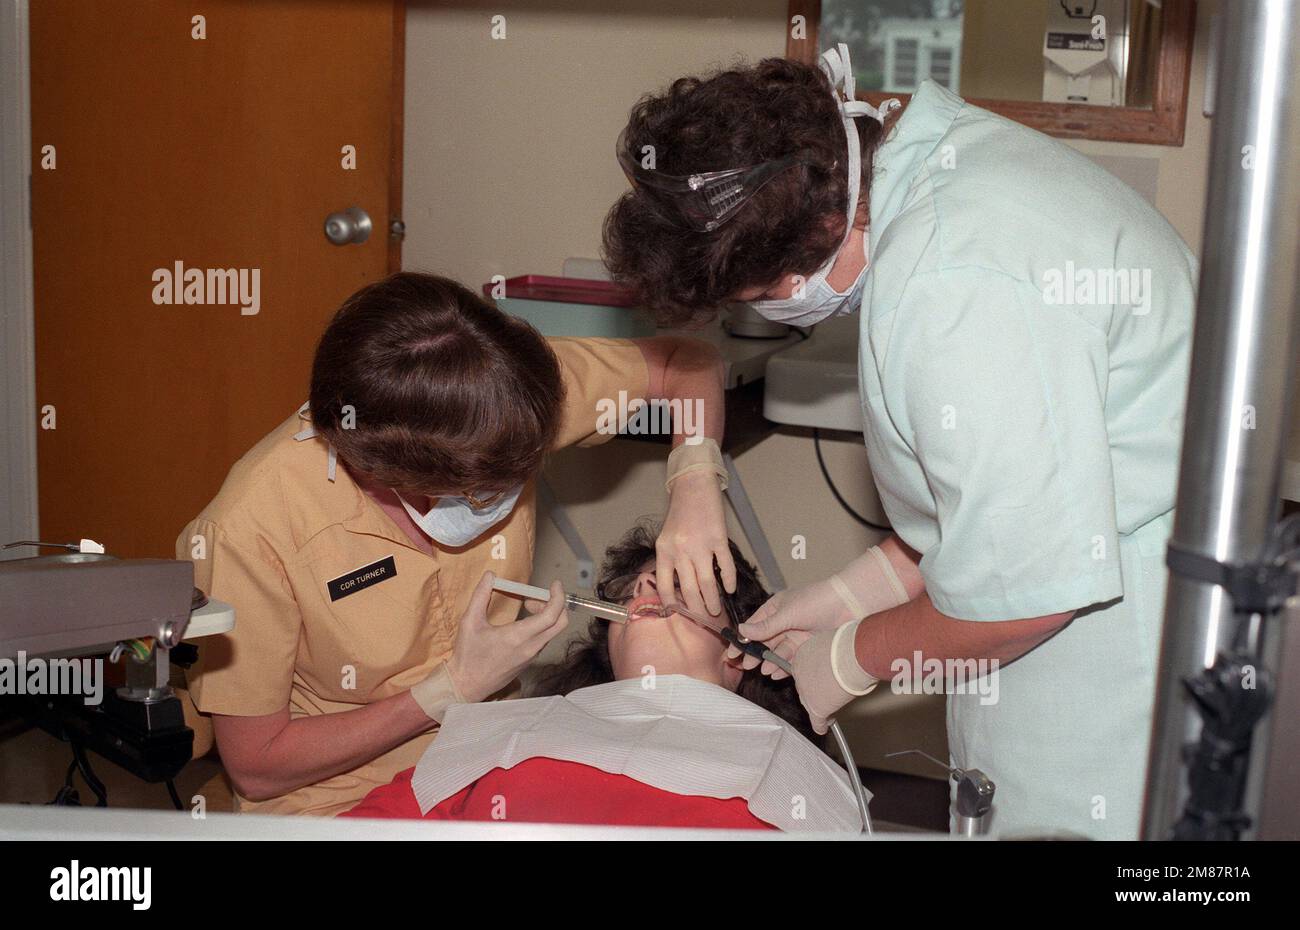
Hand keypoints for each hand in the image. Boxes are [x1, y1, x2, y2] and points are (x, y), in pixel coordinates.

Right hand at [447, 571, 567, 702]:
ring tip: (528, 605)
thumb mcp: (469, 621)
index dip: (558, 597)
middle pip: (560, 623)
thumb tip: (490, 575)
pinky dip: (542, 625)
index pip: (551, 615)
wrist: (467, 685)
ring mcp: (532, 656)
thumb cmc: (468, 655)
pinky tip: (524, 621)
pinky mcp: (529, 661)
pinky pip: (545, 639)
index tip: (555, 584)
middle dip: (555, 604)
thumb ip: (480, 595)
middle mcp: (530, 647)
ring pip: (553, 632)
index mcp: (518, 636)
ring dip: (547, 614)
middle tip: (536, 596)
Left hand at [657, 469, 734, 616]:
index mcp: (664, 551)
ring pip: (706, 583)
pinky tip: (730, 589)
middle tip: (703, 619)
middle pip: (688, 589)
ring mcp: (700, 545)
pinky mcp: (719, 540)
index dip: (671, 603)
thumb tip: (678, 589)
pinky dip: (728, 580)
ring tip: (716, 611)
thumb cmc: (680, 513)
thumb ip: (670, 560)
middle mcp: (680, 550)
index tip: (677, 614)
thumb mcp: (666, 537)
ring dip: (712, 600)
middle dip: (696, 608)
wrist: (694, 487)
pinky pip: (725, 566)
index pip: (664, 585)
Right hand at [731, 577, 854, 670]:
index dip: (742, 639)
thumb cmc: (817, 601)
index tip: (731, 653)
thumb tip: (742, 631)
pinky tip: (776, 673)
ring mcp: (796, 634)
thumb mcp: (787, 613)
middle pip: (764, 641)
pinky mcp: (808, 645)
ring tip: (762, 671)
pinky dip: (783, 665)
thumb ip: (765, 627)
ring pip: (777, 651)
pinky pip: (791, 657)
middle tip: (743, 667)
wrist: (849, 605)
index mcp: (776, 608)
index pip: (754, 625)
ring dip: (768, 660)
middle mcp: (784, 622)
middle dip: (753, 654)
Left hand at [787, 628, 857, 734]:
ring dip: (821, 705)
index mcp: (801, 654)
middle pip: (805, 686)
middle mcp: (799, 673)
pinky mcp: (816, 707)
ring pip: (810, 702)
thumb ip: (828, 652)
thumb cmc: (847, 645)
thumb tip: (837, 657)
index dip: (814, 675)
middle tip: (827, 690)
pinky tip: (822, 727)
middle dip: (815, 689)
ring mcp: (806, 691)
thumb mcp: (831, 642)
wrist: (852, 656)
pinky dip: (820, 725)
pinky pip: (817, 720)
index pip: (803, 669)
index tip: (822, 676)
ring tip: (831, 707)